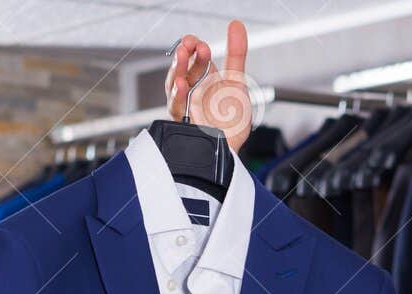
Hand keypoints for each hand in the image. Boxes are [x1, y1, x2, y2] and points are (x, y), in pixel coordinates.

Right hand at [164, 20, 253, 153]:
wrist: (230, 152)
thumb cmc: (230, 120)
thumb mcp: (236, 82)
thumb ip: (236, 53)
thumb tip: (236, 24)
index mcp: (201, 79)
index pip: (192, 58)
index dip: (192, 49)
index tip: (197, 41)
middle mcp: (190, 92)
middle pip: (182, 70)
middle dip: (184, 56)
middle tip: (189, 44)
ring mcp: (185, 108)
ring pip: (174, 87)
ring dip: (177, 71)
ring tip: (181, 57)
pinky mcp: (183, 125)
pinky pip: (177, 109)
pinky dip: (178, 97)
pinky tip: (182, 87)